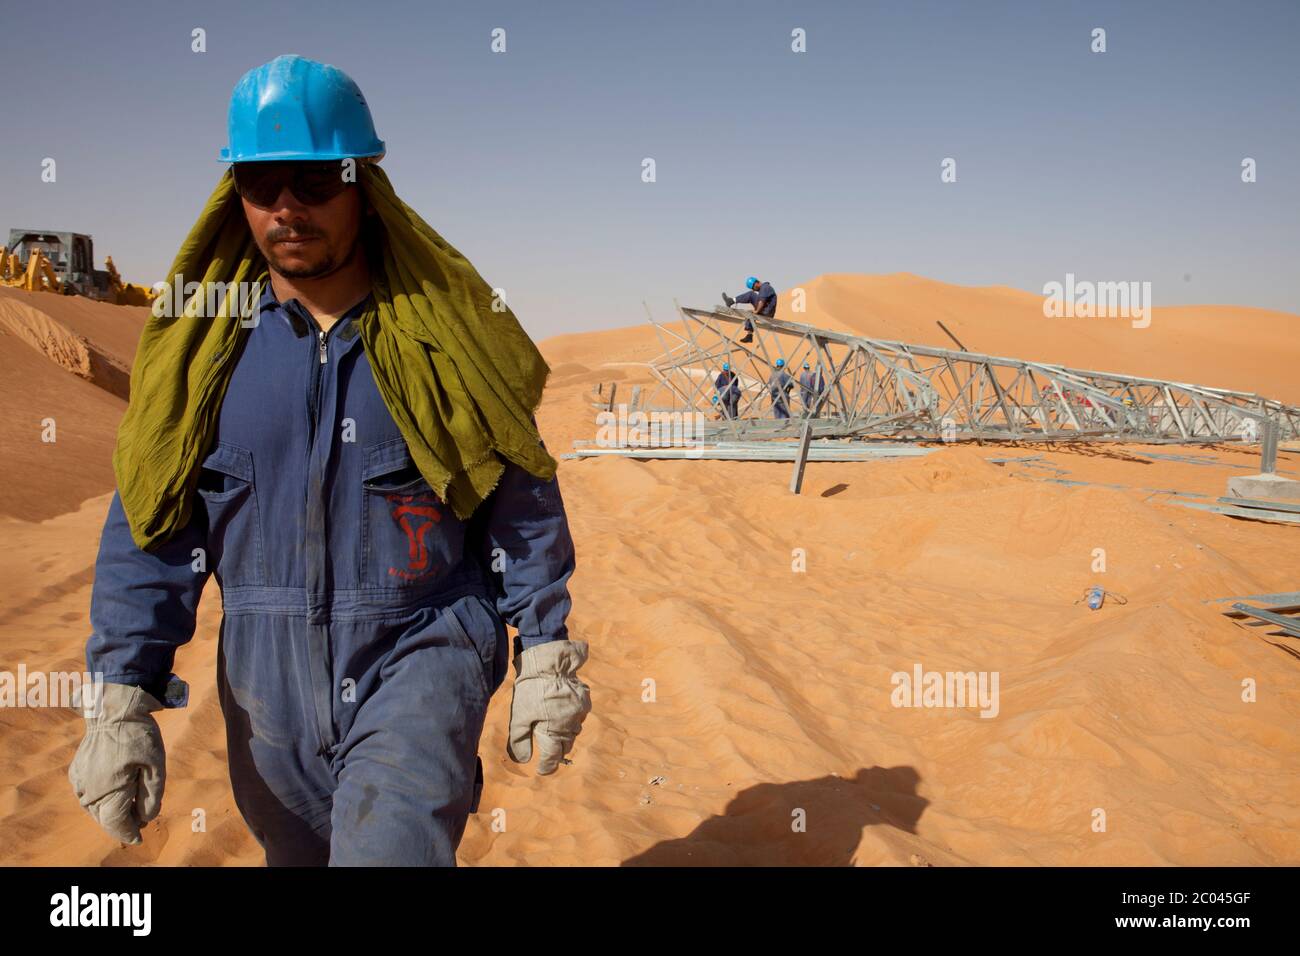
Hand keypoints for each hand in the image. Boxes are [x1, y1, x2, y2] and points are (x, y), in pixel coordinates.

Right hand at [68, 683, 166, 843]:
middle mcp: (89, 791)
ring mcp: (80, 781)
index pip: (116, 824)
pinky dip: (102, 799)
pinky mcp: (76, 772)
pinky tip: (116, 790)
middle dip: (123, 823)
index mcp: (108, 791)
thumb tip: (146, 818)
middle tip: (141, 818)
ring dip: (112, 812)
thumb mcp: (155, 765)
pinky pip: (88, 795)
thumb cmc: (138, 736)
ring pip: (95, 809)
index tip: (140, 837)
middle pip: (105, 819)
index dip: (129, 833)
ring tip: (131, 805)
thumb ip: (151, 795)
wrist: (113, 709)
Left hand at [506, 640, 590, 774]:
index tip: (541, 770)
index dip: (547, 767)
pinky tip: (561, 711)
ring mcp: (580, 712)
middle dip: (556, 750)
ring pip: (573, 731)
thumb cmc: (531, 690)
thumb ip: (520, 741)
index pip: (553, 758)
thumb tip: (523, 761)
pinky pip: (578, 715)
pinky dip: (570, 718)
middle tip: (547, 750)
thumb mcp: (519, 717)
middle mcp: (571, 726)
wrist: (550, 661)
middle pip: (565, 746)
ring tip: (553, 729)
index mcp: (554, 733)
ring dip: (564, 734)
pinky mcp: (584, 698)